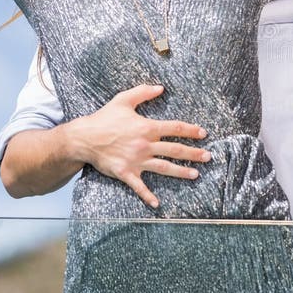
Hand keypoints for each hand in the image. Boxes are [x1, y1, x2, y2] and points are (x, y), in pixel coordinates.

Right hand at [72, 84, 209, 208]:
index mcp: (146, 127)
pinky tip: (157, 204)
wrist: (84, 138)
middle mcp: (145, 145)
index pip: (175, 128)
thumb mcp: (123, 100)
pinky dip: (148, 195)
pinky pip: (139, 186)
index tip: (203, 133)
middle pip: (175, 149)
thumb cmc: (103, 118)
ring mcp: (136, 160)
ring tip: (196, 174)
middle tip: (208, 156)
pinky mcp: (126, 173)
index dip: (191, 130)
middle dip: (194, 153)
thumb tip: (161, 88)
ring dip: (181, 172)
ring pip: (164, 167)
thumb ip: (143, 92)